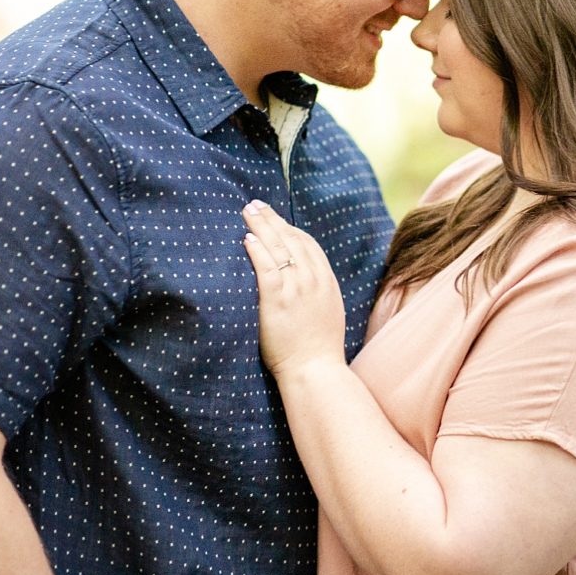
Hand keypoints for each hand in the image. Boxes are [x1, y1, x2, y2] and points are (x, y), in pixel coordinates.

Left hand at [241, 201, 348, 377]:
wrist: (316, 369)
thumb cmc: (319, 349)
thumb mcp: (328, 315)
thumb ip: (318, 295)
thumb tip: (304, 286)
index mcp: (326, 283)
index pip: (308, 245)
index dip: (290, 228)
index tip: (276, 220)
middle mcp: (313, 281)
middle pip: (291, 240)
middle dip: (272, 220)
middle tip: (255, 205)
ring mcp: (297, 289)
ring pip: (278, 248)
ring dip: (261, 226)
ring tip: (247, 213)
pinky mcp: (278, 300)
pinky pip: (266, 267)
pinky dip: (257, 250)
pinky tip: (247, 239)